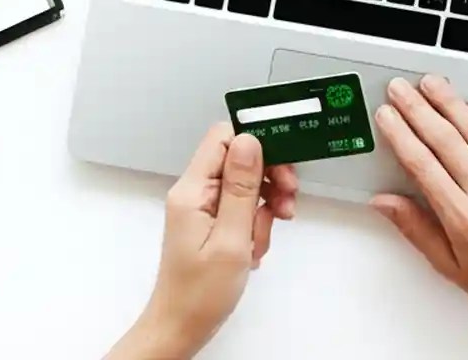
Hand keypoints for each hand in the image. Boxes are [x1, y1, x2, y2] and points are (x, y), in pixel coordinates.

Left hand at [109, 124, 297, 359]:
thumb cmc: (200, 293)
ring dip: (264, 206)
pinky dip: (255, 224)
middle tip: (286, 203)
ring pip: (244, 185)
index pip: (224, 138)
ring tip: (264, 237)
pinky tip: (255, 248)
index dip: (258, 143)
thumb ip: (242, 188)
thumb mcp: (231, 239)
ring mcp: (202, 208)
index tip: (284, 163)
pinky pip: (241, 208)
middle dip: (268, 178)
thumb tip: (250, 140)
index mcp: (192, 189)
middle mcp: (194, 192)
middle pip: (239, 160)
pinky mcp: (210, 223)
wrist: (181, 328)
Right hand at [370, 76, 467, 359]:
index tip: (386, 116)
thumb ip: (416, 229)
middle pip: (446, 140)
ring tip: (432, 84)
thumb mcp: (451, 266)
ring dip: (451, 103)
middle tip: (400, 89)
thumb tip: (384, 202)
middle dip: (417, 109)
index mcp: (463, 219)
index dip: (400, 134)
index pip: (422, 164)